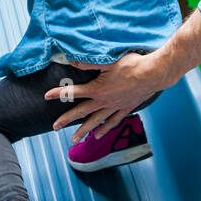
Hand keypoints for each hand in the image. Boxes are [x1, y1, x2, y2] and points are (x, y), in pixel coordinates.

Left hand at [43, 52, 172, 143]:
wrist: (154, 74)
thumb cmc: (132, 65)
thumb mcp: (108, 61)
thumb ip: (88, 62)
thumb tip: (71, 59)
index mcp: (98, 89)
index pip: (73, 92)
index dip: (59, 94)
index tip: (46, 96)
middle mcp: (104, 101)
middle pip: (81, 112)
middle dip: (66, 119)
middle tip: (54, 127)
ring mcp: (115, 107)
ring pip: (96, 121)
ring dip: (83, 130)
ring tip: (73, 140)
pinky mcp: (125, 108)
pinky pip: (112, 121)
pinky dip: (104, 129)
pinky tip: (97, 135)